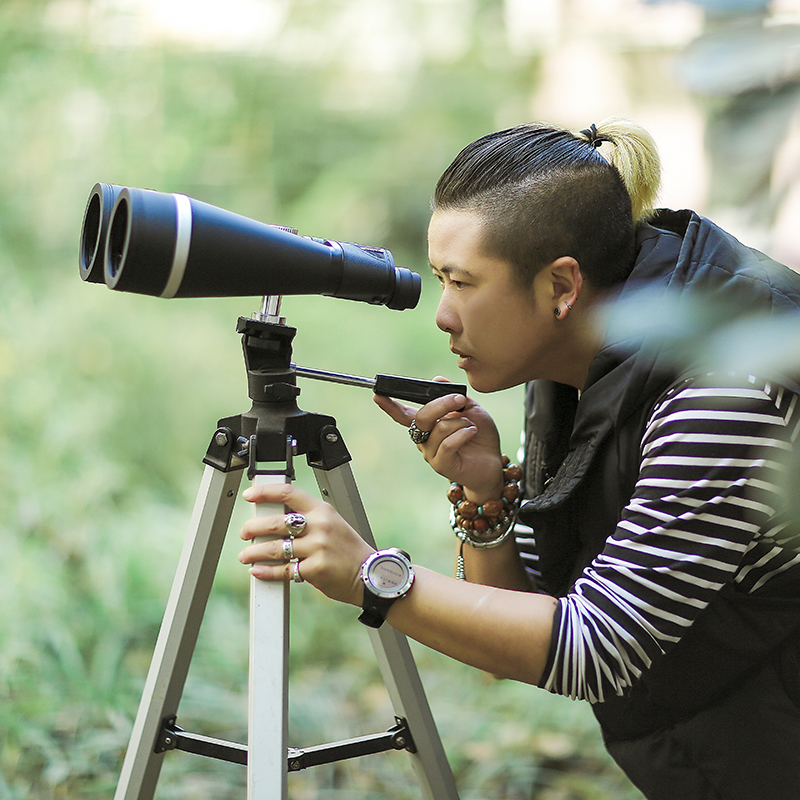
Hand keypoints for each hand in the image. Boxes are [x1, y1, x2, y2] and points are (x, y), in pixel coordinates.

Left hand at [238, 483, 373, 605]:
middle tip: (245, 532)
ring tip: (246, 555)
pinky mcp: (315, 569)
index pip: (289, 493)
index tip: (250, 495)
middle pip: (276, 522)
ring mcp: (317, 548)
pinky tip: (258, 571)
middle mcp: (320, 526)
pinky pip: (284, 570)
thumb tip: (275, 516)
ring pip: (275, 548)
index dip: (265, 492)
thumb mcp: (332, 523)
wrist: (371, 574)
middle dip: (253, 528)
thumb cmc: (348, 549)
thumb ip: (307, 518)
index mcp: (322, 510)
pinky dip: (267, 571)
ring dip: (254, 552)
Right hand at [374, 377, 503, 502]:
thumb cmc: (480, 436)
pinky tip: (472, 432)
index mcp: (427, 425)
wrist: (492, 462)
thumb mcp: (471, 410)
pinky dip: (464, 434)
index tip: (378, 394)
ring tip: (471, 427)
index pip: (404, 414)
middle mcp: (424, 439)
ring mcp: (430, 453)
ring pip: (440, 428)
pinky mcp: (441, 465)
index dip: (390, 405)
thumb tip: (437, 380)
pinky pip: (448, 444)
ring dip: (461, 422)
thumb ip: (454, 396)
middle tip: (460, 400)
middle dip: (442, 404)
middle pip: (422, 417)